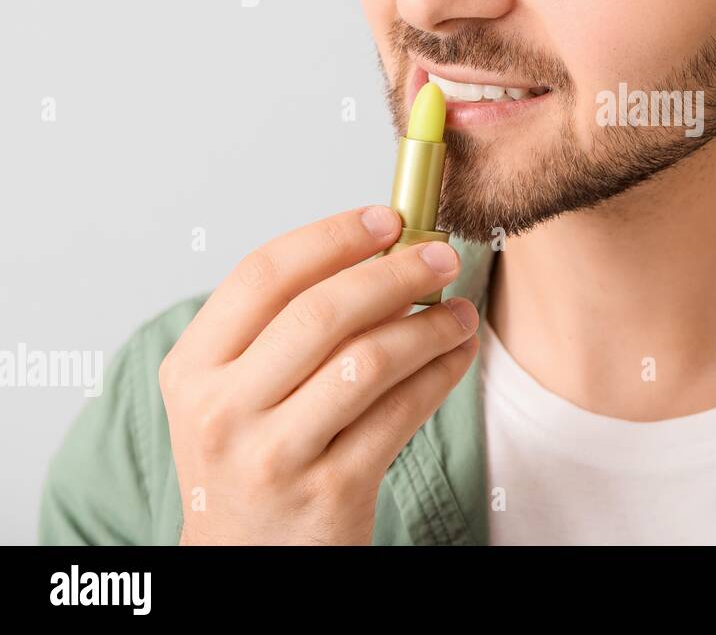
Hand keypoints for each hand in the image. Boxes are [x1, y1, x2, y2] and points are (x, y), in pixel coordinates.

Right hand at [159, 206, 478, 544]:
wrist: (249, 560)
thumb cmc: (254, 458)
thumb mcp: (236, 391)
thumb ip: (285, 327)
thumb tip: (381, 249)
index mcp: (193, 369)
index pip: (264, 274)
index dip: (333, 236)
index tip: (388, 218)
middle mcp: (223, 411)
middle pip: (321, 311)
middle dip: (395, 272)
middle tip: (441, 256)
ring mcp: (274, 456)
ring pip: (369, 360)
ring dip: (429, 324)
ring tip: (459, 312)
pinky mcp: (330, 491)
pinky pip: (401, 412)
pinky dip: (441, 373)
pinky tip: (457, 355)